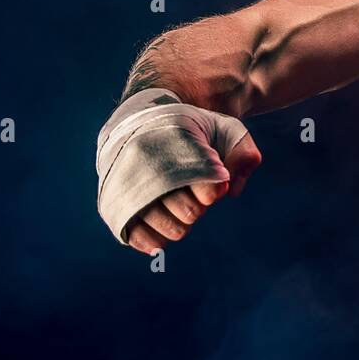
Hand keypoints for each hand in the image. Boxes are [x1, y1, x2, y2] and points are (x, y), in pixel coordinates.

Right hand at [125, 130, 262, 255]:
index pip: (207, 187)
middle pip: (190, 212)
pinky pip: (136, 235)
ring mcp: (130, 185)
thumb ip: (243, 153)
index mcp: (178, 143)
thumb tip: (231, 191)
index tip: (214, 183)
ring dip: (179, 225)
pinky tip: (161, 232)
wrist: (139, 119)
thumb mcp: (223, 128)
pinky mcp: (115, 202)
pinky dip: (153, 240)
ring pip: (166, 226)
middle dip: (198, 208)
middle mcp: (149, 164)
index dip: (214, 190)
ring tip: (175, 208)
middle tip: (190, 194)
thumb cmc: (189, 130)